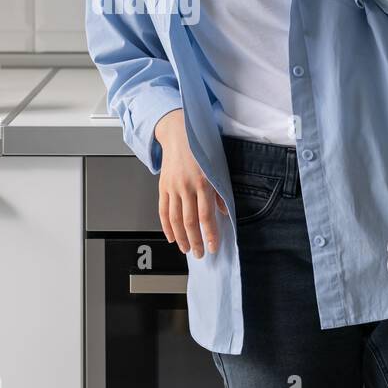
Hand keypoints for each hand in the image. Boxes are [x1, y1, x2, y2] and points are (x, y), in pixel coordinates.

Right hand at [154, 108, 226, 257]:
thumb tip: (224, 212)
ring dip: (181, 238)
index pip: (206, 216)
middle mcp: (186, 187)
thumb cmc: (201, 148)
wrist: (178, 133)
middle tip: (200, 254)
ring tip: (186, 249)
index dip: (210, 234)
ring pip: (175, 219)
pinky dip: (166, 226)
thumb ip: (220, 191)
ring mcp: (173, 187)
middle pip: (190, 221)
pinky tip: (171, 237)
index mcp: (203, 182)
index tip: (213, 247)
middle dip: (195, 241)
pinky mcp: (163, 186)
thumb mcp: (217, 167)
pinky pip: (163, 210)